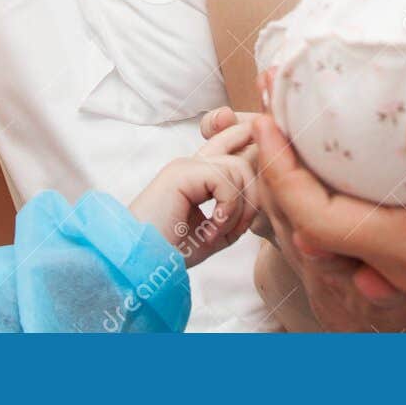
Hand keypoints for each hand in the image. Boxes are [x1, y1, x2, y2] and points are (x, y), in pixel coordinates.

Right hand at [130, 120, 258, 267]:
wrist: (140, 264)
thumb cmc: (172, 253)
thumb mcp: (215, 232)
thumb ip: (237, 211)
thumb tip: (262, 195)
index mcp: (198, 175)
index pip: (231, 140)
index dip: (251, 141)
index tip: (265, 165)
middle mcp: (192, 164)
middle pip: (245, 151)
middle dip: (255, 189)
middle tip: (239, 226)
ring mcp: (186, 165)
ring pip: (240, 167)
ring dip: (239, 207)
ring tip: (220, 232)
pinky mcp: (182, 172)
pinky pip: (225, 179)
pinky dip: (227, 208)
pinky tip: (212, 229)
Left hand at [253, 108, 405, 300]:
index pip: (322, 219)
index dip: (283, 172)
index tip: (268, 116)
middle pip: (314, 227)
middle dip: (280, 169)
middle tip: (268, 102)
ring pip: (332, 229)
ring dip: (302, 178)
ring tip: (288, 117)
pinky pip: (357, 226)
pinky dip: (330, 190)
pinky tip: (330, 149)